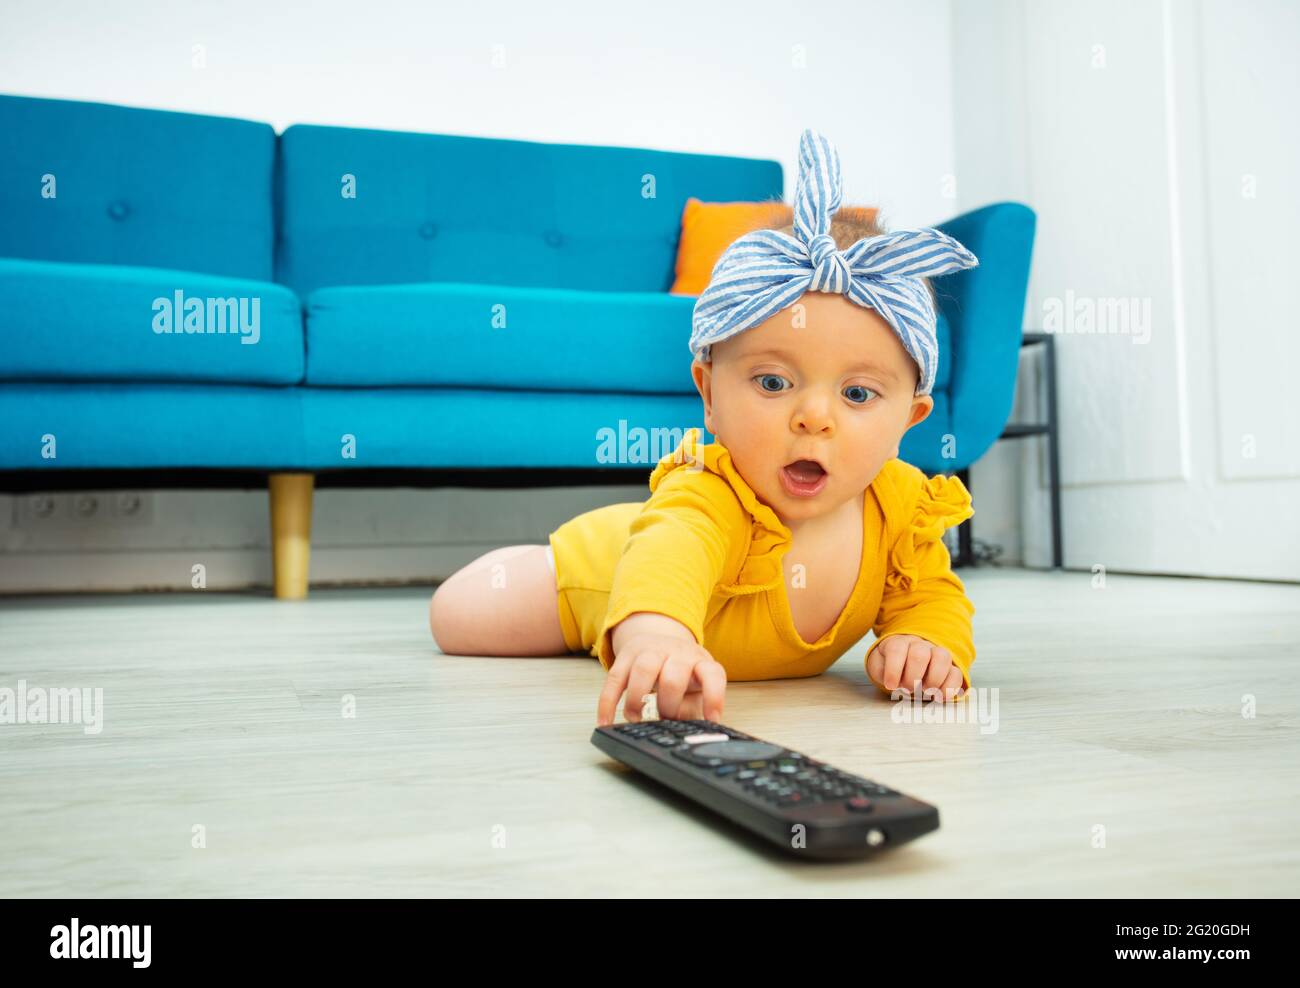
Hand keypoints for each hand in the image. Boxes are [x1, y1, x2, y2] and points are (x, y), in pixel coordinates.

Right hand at [596, 614, 726, 725]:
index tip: (711, 720)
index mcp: (700, 662)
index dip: (714, 698)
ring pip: (644, 668)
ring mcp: (651, 650)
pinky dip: (608, 702)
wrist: (659, 640)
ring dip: (638, 700)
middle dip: (667, 704)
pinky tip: (605, 721)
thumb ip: (691, 710)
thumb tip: (682, 731)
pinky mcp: (626, 655)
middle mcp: (677, 652)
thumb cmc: (681, 673)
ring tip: (636, 719)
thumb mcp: (695, 689)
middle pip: (674, 675)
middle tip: (663, 719)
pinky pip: (614, 677)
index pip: (712, 675)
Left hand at [867, 634, 964, 701]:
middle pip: (920, 653)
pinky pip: (956, 672)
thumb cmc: (889, 664)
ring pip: (942, 657)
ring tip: (925, 691)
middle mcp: (919, 645)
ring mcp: (936, 654)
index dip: (893, 669)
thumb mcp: (878, 665)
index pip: (897, 649)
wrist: (905, 659)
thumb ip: (880, 670)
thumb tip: (893, 681)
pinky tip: (940, 697)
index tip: (890, 686)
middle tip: (907, 689)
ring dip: (933, 679)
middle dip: (912, 676)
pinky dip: (950, 687)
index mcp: (899, 642)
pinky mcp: (950, 667)